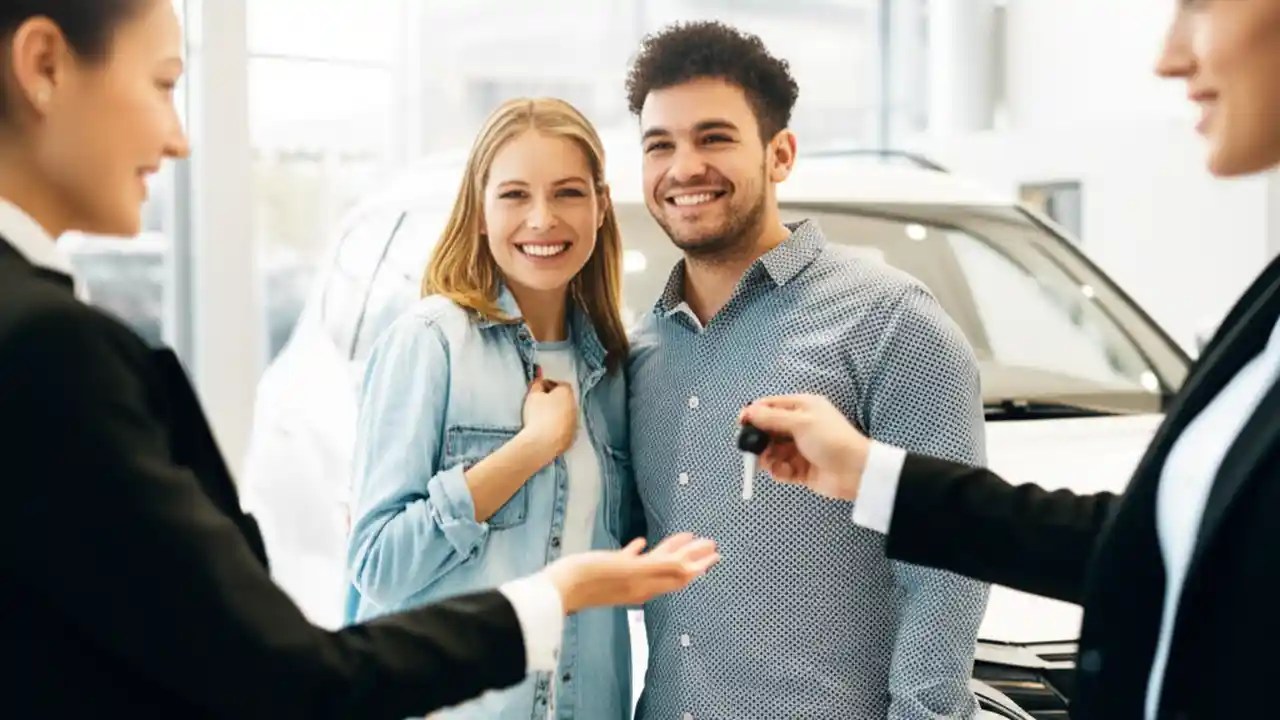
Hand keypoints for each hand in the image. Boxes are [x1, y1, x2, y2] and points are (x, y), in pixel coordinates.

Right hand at [521, 371, 576, 457]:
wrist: (542, 443)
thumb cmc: (538, 417)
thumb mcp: (532, 395)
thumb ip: (537, 384)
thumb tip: (539, 382)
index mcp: (567, 392)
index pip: (559, 384)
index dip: (547, 386)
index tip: (539, 390)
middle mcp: (575, 407)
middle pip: (564, 399)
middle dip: (553, 400)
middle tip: (539, 404)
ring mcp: (574, 423)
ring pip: (565, 415)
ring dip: (556, 415)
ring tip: (541, 420)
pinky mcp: (571, 437)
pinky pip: (564, 429)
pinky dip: (557, 429)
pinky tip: (545, 432)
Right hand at [544, 533, 719, 613]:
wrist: (559, 588)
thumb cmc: (592, 576)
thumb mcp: (630, 570)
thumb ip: (660, 568)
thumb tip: (690, 567)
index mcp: (647, 584)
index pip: (682, 573)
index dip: (700, 563)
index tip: (716, 552)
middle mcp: (640, 584)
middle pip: (674, 569)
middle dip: (692, 556)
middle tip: (709, 542)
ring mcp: (626, 578)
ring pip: (656, 563)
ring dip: (672, 551)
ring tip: (685, 537)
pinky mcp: (610, 571)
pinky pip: (632, 560)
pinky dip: (642, 551)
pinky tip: (642, 543)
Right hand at [739, 394, 870, 500]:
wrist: (856, 472)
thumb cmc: (831, 440)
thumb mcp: (801, 423)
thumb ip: (771, 418)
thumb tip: (748, 411)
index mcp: (802, 407)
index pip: (770, 406)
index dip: (754, 414)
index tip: (741, 424)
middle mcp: (799, 426)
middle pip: (767, 430)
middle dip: (759, 440)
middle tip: (752, 449)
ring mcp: (799, 448)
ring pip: (771, 451)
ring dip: (767, 458)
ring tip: (771, 463)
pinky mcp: (800, 468)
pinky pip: (780, 468)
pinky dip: (778, 471)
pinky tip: (784, 472)